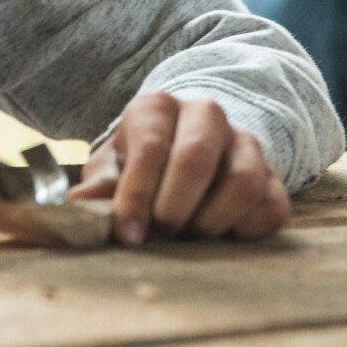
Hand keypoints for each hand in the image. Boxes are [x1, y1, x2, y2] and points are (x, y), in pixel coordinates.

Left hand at [68, 91, 288, 244]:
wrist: (182, 155)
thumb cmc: (137, 166)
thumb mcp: (111, 170)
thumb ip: (98, 188)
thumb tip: (74, 207)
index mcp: (156, 107)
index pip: (150, 148)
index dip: (137, 196)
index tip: (128, 235)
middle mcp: (204, 114)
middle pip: (196, 158)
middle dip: (173, 208)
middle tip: (158, 237)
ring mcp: (244, 143)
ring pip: (242, 181)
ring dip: (211, 221)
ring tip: (188, 238)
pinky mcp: (273, 177)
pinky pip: (271, 207)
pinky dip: (246, 231)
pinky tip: (221, 238)